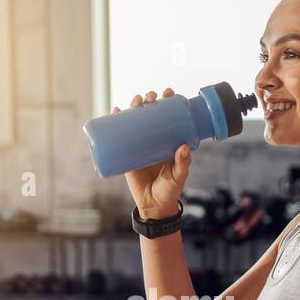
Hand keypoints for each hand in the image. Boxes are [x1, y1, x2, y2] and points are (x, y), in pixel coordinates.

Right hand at [112, 87, 193, 217]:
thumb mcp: (178, 176)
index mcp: (168, 140)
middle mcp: (154, 139)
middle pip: (150, 113)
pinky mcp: (127, 154)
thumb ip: (183, 163)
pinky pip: (119, 135)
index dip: (168, 101)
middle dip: (149, 100)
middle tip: (150, 97)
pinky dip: (115, 122)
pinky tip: (115, 111)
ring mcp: (139, 145)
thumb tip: (184, 147)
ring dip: (133, 106)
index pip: (169, 116)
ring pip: (135, 120)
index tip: (168, 93)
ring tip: (135, 101)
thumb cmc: (170, 190)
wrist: (153, 206)